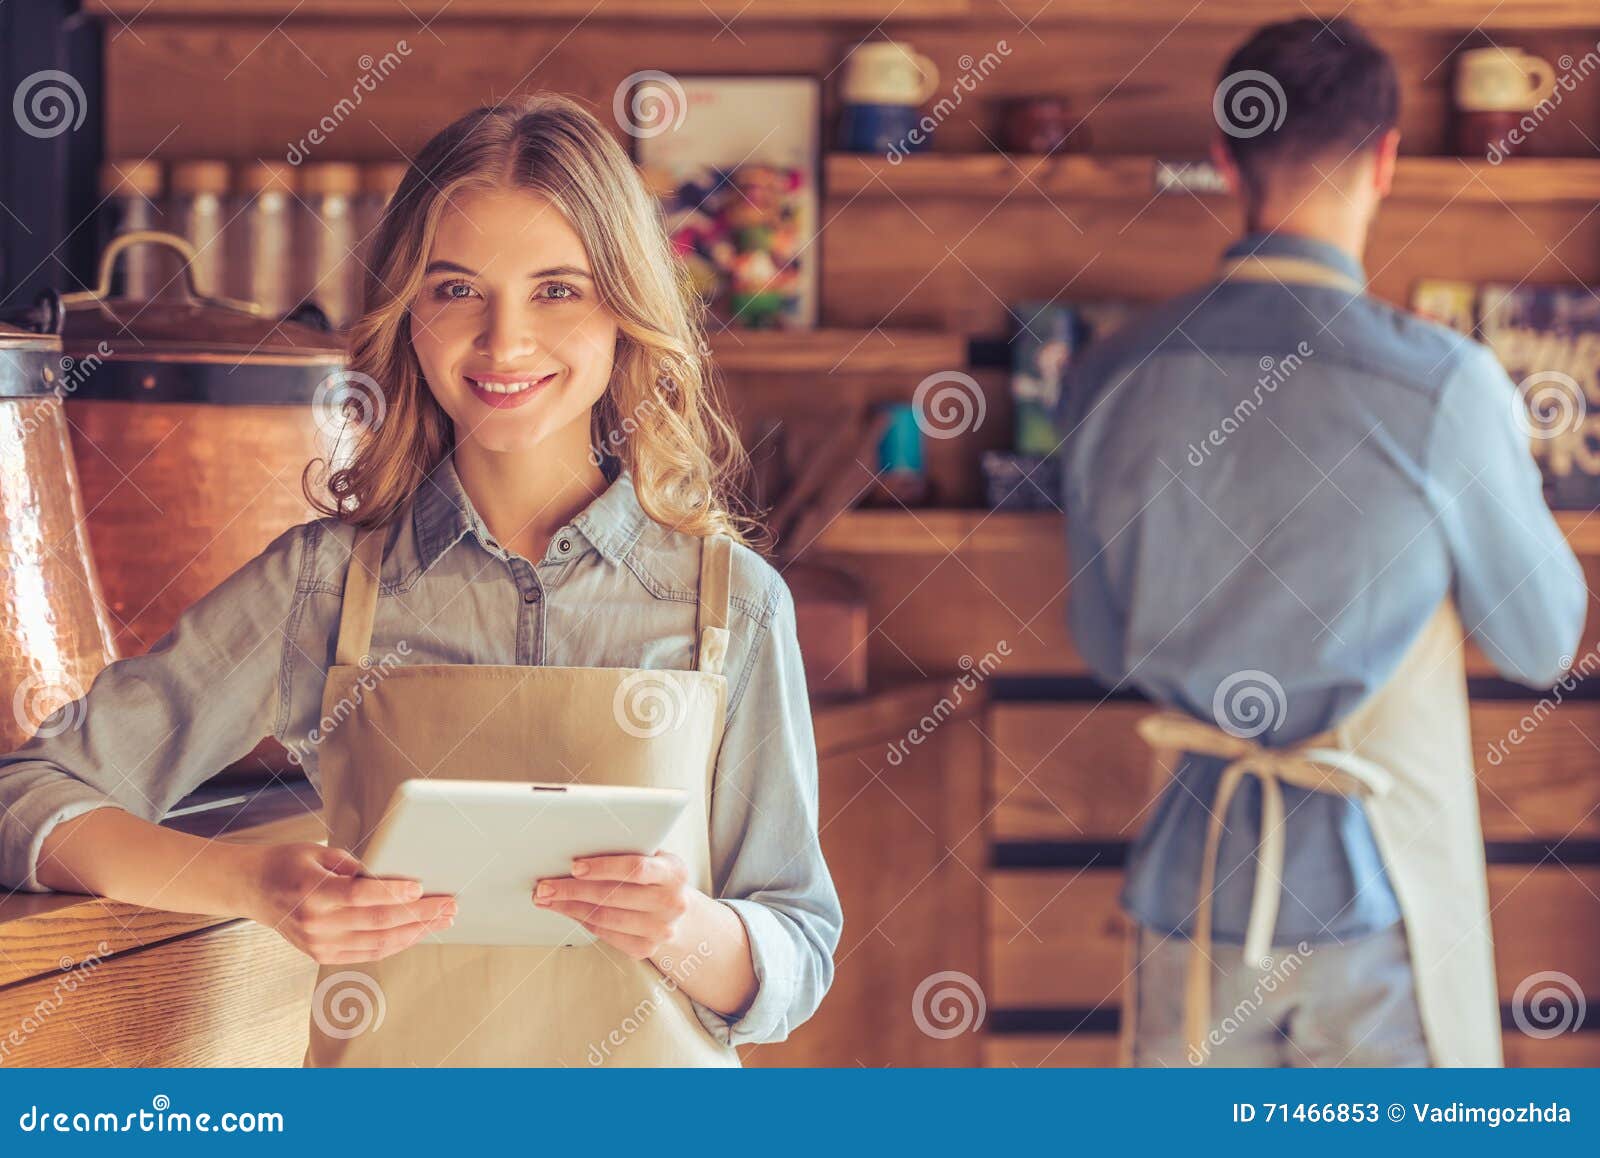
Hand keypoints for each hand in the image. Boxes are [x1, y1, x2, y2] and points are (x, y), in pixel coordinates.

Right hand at [240, 842, 456, 964]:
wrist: (252, 889)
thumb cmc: (286, 864)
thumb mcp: (319, 851)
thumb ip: (356, 866)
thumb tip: (394, 877)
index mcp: (313, 892)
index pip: (361, 895)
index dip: (394, 893)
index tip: (421, 888)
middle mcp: (316, 923)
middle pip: (378, 921)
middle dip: (419, 914)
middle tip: (448, 905)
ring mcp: (319, 943)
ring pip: (378, 943)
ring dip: (415, 932)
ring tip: (442, 920)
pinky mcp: (322, 954)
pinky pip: (368, 953)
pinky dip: (396, 943)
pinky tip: (416, 932)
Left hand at [534, 851, 692, 959]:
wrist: (678, 912)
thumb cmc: (656, 876)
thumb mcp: (654, 857)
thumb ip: (629, 850)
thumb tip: (580, 844)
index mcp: (674, 872)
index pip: (635, 869)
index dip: (603, 867)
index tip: (574, 866)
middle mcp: (671, 903)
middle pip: (613, 896)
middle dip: (573, 890)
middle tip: (545, 886)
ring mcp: (659, 929)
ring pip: (605, 918)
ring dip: (570, 907)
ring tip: (547, 899)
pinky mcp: (645, 948)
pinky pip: (605, 934)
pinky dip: (581, 920)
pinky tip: (567, 910)